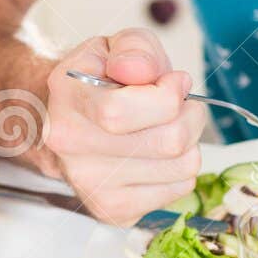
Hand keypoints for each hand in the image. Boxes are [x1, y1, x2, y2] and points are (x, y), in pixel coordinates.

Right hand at [44, 29, 205, 224]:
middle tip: (181, 103)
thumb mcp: (115, 47)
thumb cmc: (99, 80)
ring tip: (168, 126)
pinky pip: (180, 188)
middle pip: (167, 142)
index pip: (121, 112)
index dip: (167, 94)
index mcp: (67, 101)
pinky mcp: (114, 210)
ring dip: (190, 142)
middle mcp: (72, 148)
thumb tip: (142, 71)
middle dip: (190, 115)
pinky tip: (158, 153)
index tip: (175, 82)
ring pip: (182, 166)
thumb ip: (134, 49)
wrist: (70, 118)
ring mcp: (91, 185)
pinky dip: (180, 168)